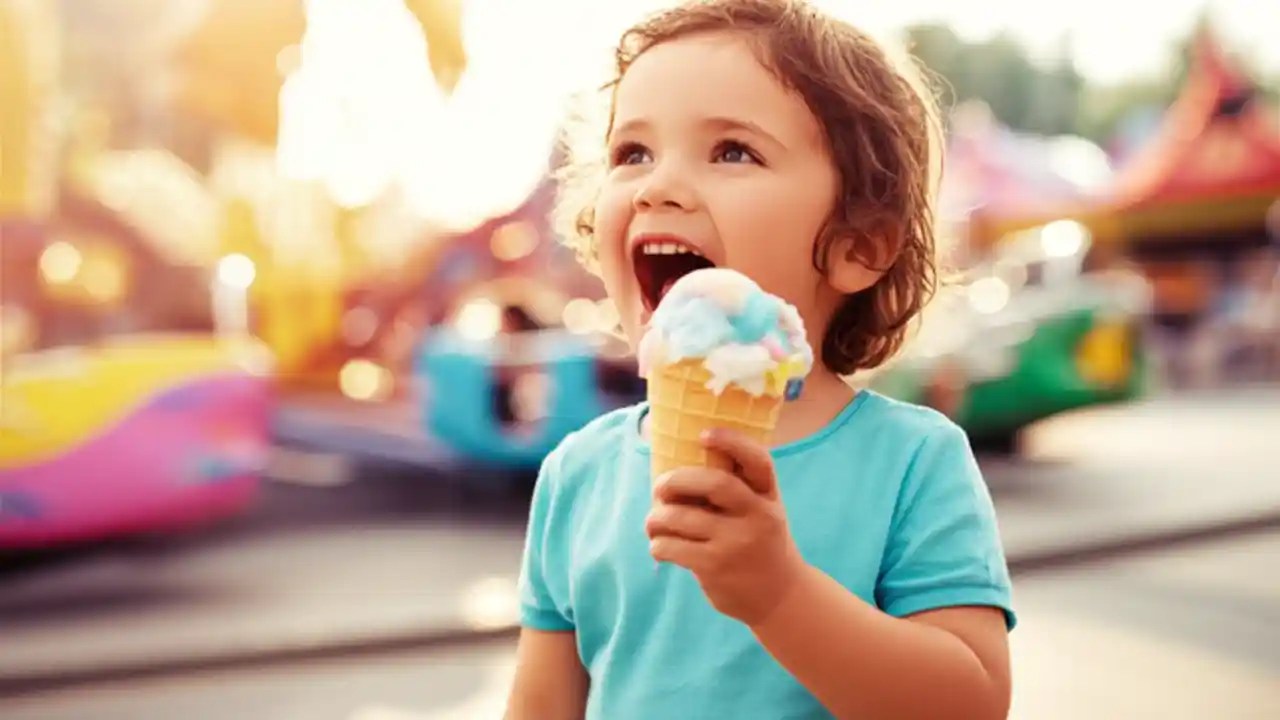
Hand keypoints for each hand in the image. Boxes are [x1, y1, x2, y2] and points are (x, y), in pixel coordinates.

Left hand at [645, 428, 806, 625]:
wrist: (780, 597)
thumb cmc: (761, 543)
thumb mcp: (763, 511)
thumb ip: (738, 489)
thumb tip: (681, 466)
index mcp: (768, 496)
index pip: (758, 461)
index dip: (732, 442)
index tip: (703, 435)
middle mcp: (758, 516)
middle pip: (715, 483)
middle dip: (677, 479)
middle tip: (659, 486)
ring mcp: (737, 542)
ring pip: (682, 517)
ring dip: (657, 517)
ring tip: (653, 522)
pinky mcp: (715, 567)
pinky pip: (673, 547)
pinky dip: (658, 544)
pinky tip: (660, 545)